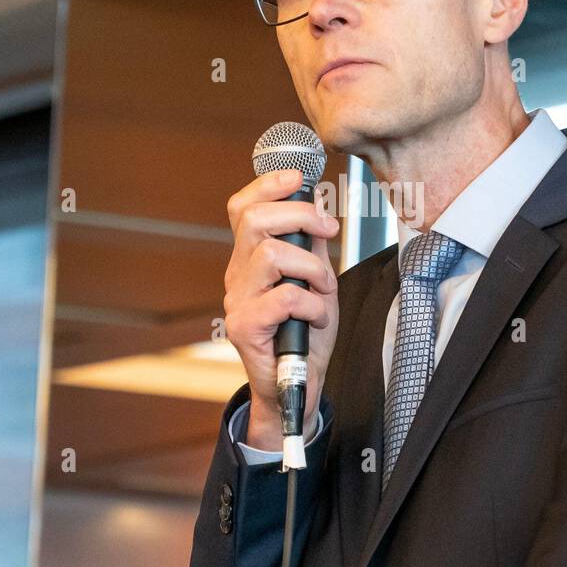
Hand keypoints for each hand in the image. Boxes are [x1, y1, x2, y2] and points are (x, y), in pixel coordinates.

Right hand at [223, 168, 338, 450]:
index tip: (301, 177)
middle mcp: (237, 276)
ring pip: (271, 254)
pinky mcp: (244, 329)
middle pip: (253, 219)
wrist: (296, 389)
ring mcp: (237, 301)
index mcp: (250, 260)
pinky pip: (284, 297)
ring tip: (323, 290)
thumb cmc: (305, 336)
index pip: (243, 208)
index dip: (267, 184)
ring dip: (312, 267)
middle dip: (300, 214)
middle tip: (328, 229)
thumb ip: (311, 249)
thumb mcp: (316, 284)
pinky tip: (316, 318)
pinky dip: (312, 304)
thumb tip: (318, 210)